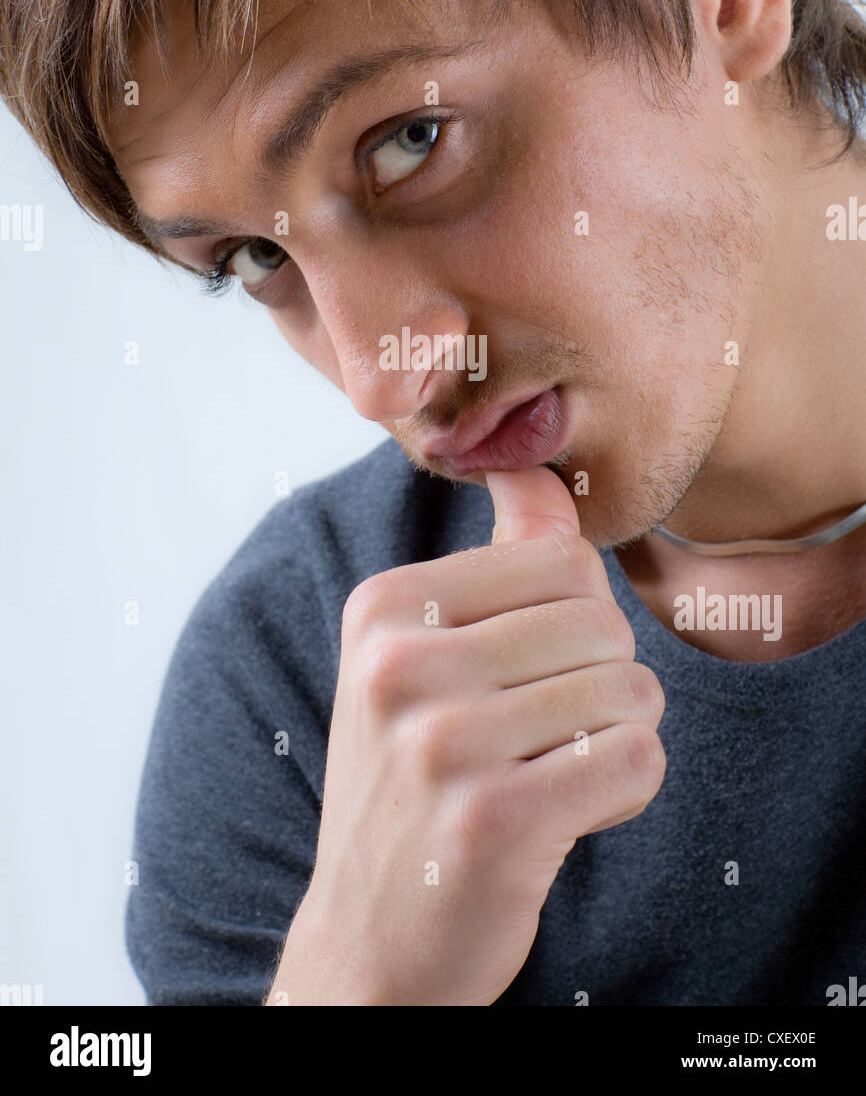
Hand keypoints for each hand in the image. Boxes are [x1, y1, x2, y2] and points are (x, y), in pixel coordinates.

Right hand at [269, 465, 665, 1005]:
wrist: (369, 939)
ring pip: (630, 691)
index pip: (563, 559)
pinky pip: (635, 760)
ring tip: (551, 776)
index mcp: (383, 607)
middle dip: (605, 681)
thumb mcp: (423, 659)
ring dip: (616, 738)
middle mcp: (400, 664)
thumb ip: (498, 560)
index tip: (532, 676)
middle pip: (602, 622)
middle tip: (549, 737)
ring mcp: (441, 743)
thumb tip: (537, 466)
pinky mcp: (491, 822)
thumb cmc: (413, 785)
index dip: (582, 620)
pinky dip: (625, 790)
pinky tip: (566, 817)